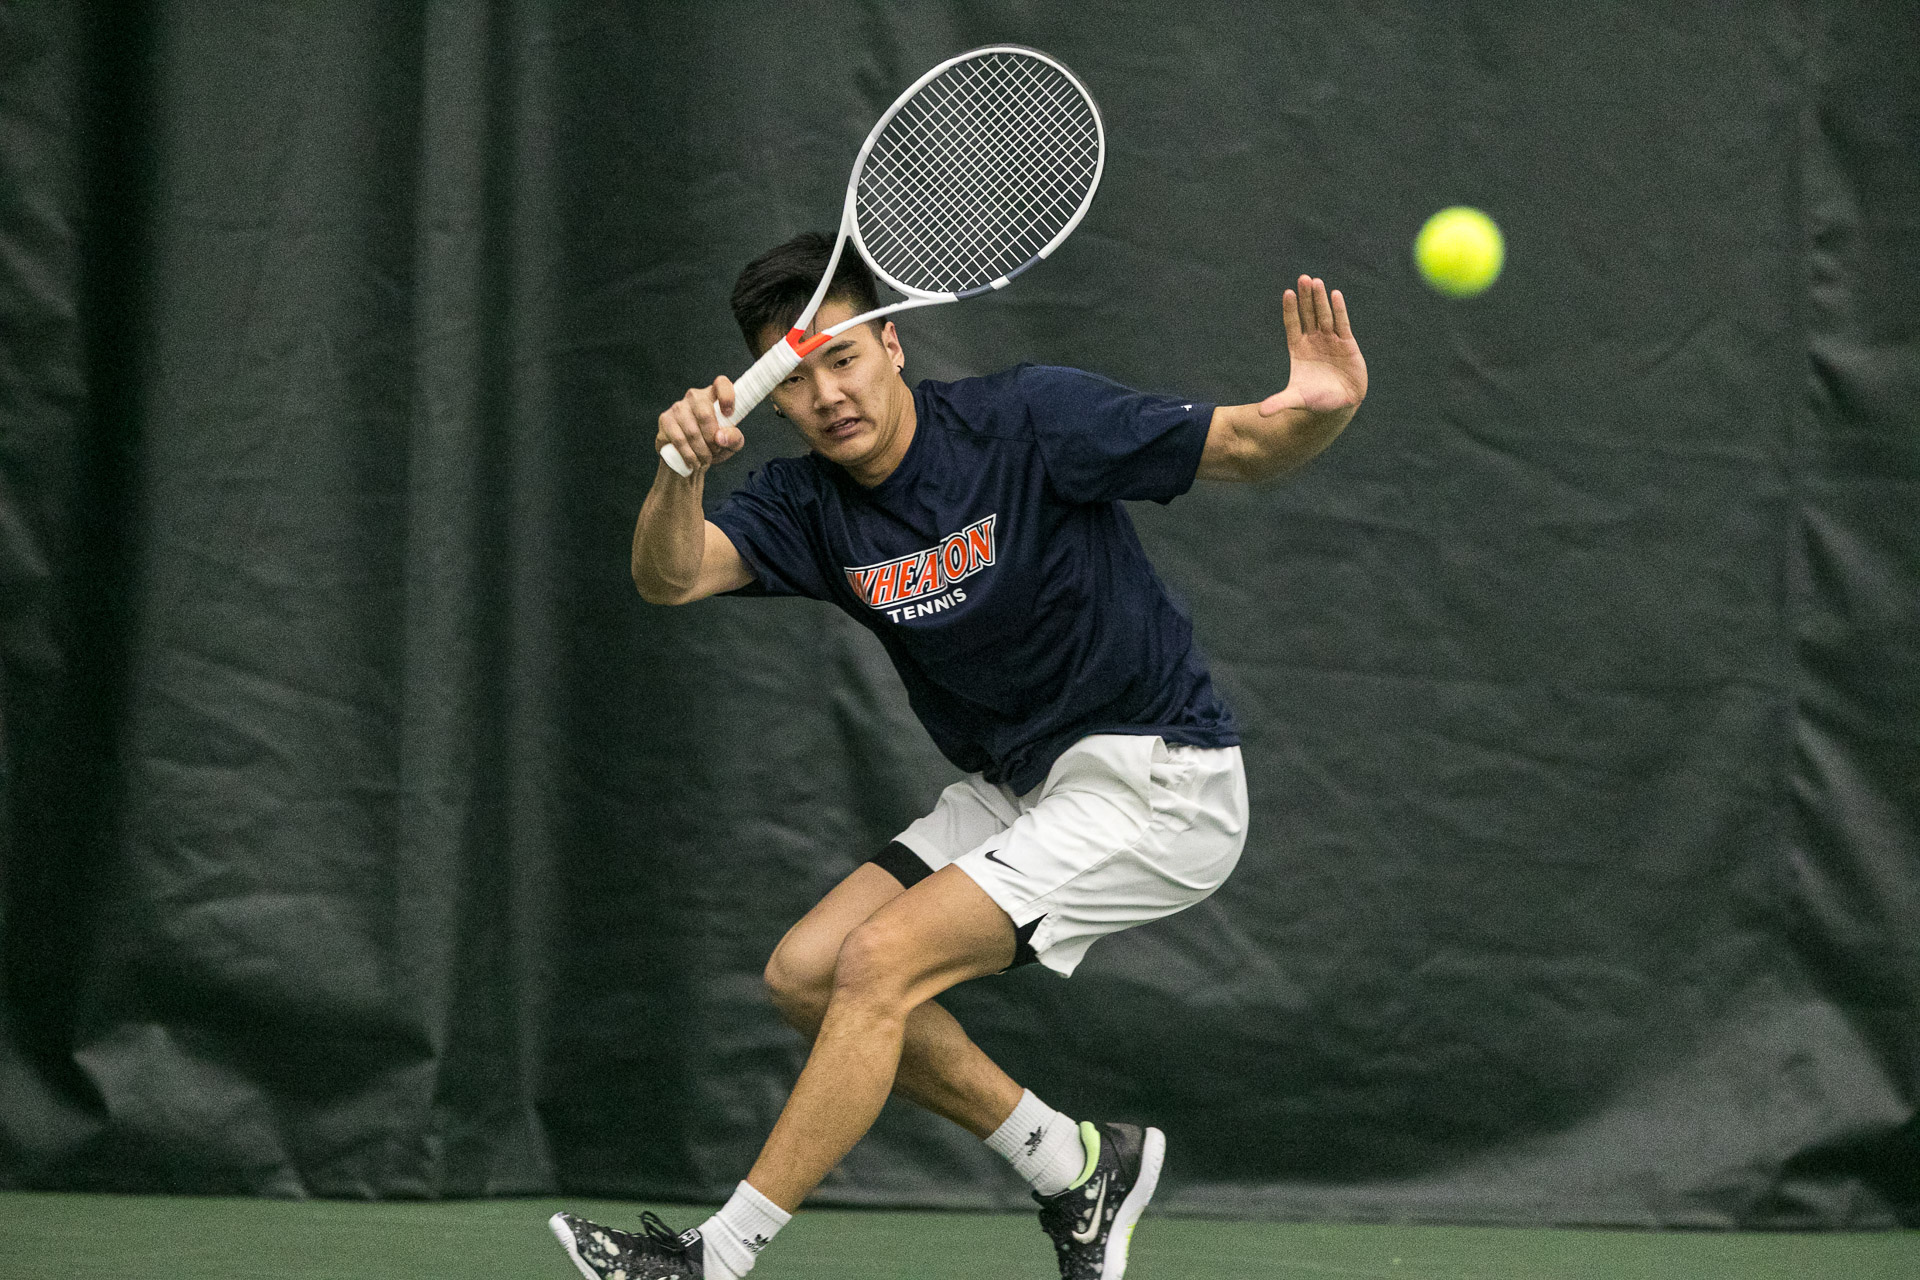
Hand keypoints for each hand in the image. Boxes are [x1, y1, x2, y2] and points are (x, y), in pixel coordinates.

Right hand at [656, 376, 745, 475]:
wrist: (690, 461)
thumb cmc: (714, 447)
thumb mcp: (732, 444)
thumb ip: (734, 438)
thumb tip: (720, 437)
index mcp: (714, 396)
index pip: (722, 384)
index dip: (727, 396)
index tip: (729, 414)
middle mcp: (694, 396)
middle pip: (705, 414)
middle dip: (712, 439)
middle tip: (716, 451)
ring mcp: (677, 407)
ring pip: (692, 431)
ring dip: (702, 451)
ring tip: (705, 460)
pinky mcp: (665, 420)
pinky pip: (679, 440)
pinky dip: (689, 455)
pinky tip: (693, 462)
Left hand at [1259, 275, 1366, 417]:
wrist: (1340, 404)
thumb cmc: (1316, 400)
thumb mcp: (1296, 399)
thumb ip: (1280, 402)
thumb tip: (1260, 413)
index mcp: (1299, 350)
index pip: (1293, 325)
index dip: (1291, 310)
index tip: (1287, 293)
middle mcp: (1314, 341)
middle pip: (1308, 315)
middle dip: (1306, 298)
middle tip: (1303, 278)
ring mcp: (1331, 341)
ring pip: (1324, 316)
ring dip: (1320, 299)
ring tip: (1316, 281)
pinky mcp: (1347, 344)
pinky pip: (1342, 323)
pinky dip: (1339, 310)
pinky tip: (1335, 295)